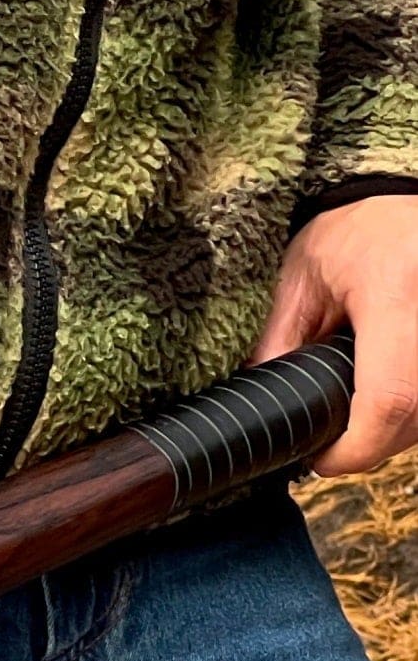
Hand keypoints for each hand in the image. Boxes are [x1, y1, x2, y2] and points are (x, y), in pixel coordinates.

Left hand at [255, 193, 417, 474]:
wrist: (407, 199)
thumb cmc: (355, 230)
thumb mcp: (300, 277)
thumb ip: (278, 342)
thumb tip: (258, 406)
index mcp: (395, 291)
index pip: (388, 399)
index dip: (355, 447)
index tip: (321, 461)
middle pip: (414, 416)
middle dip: (368, 444)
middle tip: (329, 447)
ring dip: (393, 430)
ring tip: (353, 418)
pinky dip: (410, 410)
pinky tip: (382, 399)